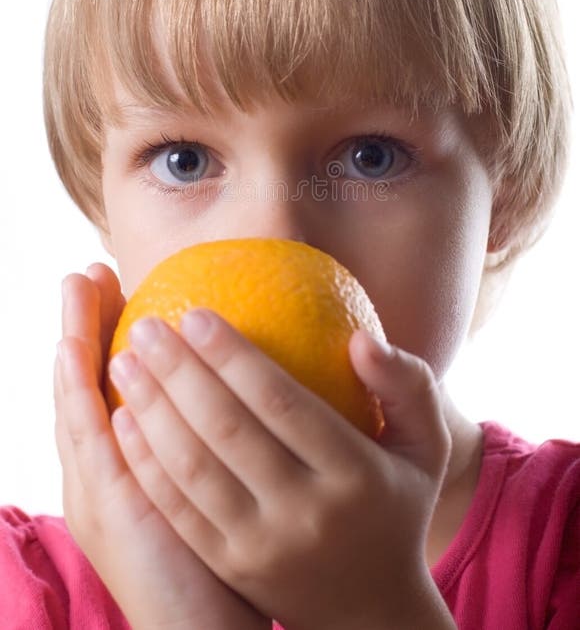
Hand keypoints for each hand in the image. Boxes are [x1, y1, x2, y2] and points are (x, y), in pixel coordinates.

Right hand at [55, 264, 268, 629]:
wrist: (208, 626)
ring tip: (79, 282)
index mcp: (120, 462)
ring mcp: (96, 487)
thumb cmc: (224, 550)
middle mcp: (100, 470)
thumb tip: (234, 370)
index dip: (97, 329)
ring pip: (74, 396)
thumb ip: (207, 428)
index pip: (101, 381)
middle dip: (80, 320)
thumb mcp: (203, 482)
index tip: (104, 278)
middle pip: (79, 379)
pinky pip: (88, 435)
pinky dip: (79, 388)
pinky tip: (85, 345)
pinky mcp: (104, 506)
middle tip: (86, 268)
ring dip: (74, 337)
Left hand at [108, 307, 456, 629]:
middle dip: (178, 373)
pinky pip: (177, 510)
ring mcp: (262, 547)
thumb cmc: (394, 503)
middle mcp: (305, 514)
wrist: (369, 611)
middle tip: (145, 327)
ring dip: (151, 412)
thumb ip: (407, 384)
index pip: (282, 404)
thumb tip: (360, 337)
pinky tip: (121, 421)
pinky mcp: (229, 568)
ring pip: (193, 471)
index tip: (195, 313)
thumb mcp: (427, 444)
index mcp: (355, 475)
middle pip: (228, 432)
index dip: (234, 356)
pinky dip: (146, 463)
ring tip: (124, 362)